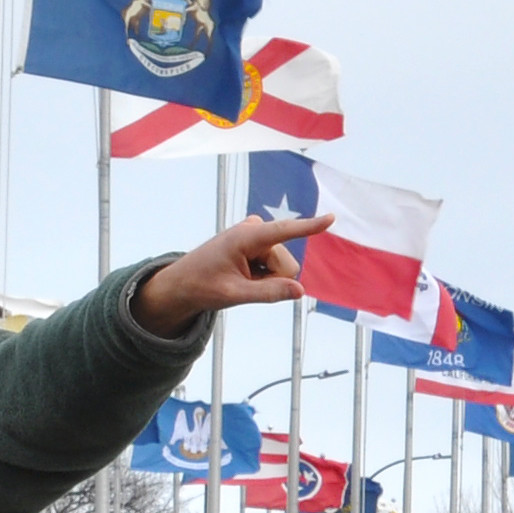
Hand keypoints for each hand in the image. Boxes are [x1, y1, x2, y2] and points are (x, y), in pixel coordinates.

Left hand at [131, 212, 331, 335]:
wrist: (182, 284)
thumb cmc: (202, 286)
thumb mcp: (233, 294)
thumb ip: (267, 293)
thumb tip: (300, 291)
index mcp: (245, 237)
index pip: (284, 231)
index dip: (309, 226)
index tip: (331, 218)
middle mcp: (254, 230)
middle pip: (287, 264)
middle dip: (272, 279)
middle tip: (240, 283)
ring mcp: (257, 234)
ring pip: (284, 267)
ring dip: (266, 278)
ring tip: (239, 278)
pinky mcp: (259, 241)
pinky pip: (276, 264)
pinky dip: (263, 274)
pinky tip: (243, 273)